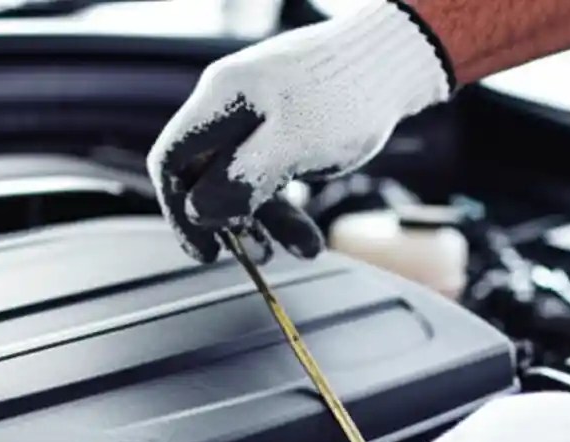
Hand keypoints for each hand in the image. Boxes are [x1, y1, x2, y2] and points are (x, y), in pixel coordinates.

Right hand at [146, 0, 451, 261]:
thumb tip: (200, 212)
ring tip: (301, 249)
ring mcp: (257, 113)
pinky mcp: (284, 123)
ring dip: (267, 220)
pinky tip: (309, 232)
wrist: (399, 58)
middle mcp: (230, 103)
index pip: (170, 160)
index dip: (180, 211)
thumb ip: (239, 180)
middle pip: (206, 175)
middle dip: (231, 222)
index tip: (206, 251)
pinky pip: (270, 171)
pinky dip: (287, 204)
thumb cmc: (348, 96)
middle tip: (258, 255)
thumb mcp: (291, 146)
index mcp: (221, 99)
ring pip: (242, 178)